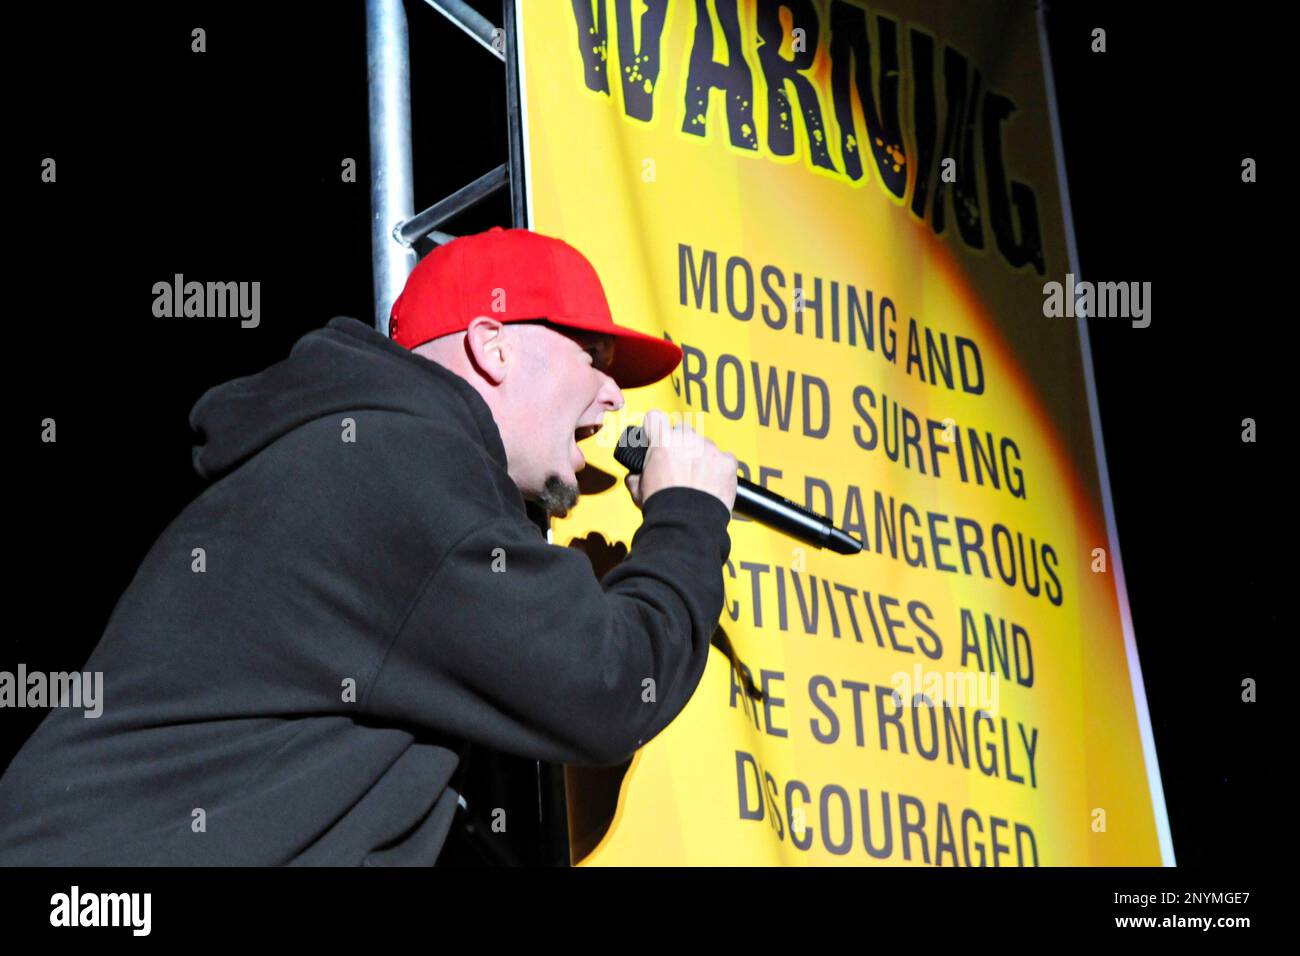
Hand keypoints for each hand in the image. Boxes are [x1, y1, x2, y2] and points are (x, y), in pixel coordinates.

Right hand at [623, 410, 737, 512]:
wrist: (686, 523)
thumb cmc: (661, 506)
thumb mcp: (638, 490)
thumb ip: (635, 476)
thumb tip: (634, 476)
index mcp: (662, 441)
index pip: (654, 417)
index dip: (654, 427)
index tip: (656, 435)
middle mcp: (687, 439)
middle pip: (683, 431)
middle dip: (681, 444)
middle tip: (679, 466)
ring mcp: (710, 449)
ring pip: (705, 445)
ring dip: (702, 457)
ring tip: (698, 481)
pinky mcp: (727, 461)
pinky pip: (725, 459)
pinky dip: (720, 469)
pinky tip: (714, 484)